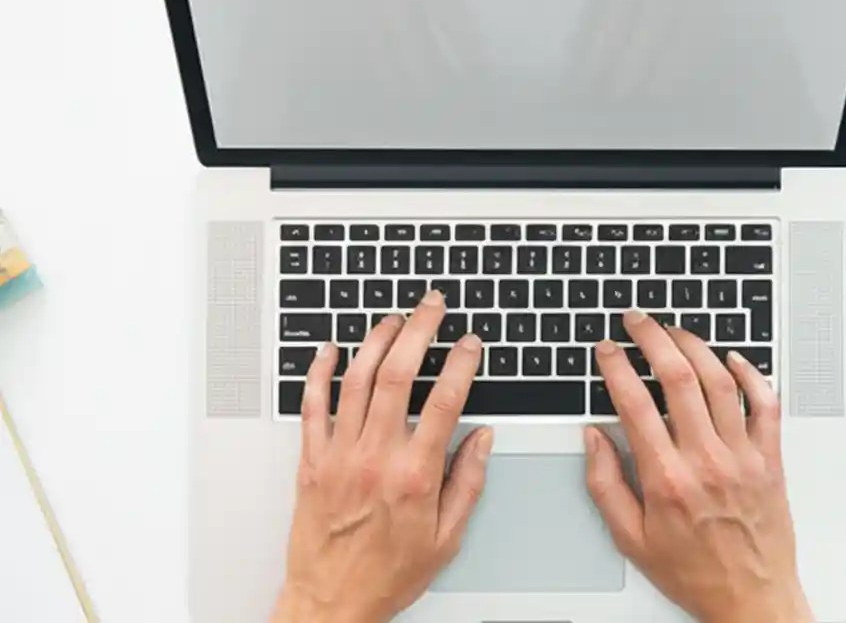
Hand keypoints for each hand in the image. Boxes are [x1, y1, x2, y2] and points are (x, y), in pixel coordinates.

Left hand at [272, 291, 491, 622]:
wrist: (331, 603)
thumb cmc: (387, 575)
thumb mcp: (447, 538)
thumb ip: (468, 482)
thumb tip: (482, 439)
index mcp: (414, 476)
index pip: (444, 401)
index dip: (461, 364)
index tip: (469, 344)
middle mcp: (374, 458)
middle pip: (396, 376)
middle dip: (418, 331)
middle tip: (431, 306)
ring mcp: (338, 456)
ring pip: (355, 381)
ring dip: (376, 341)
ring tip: (394, 319)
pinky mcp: (310, 462)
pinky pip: (311, 406)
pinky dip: (319, 372)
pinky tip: (330, 350)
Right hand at [585, 311, 812, 622]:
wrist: (751, 598)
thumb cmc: (694, 573)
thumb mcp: (630, 540)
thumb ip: (605, 484)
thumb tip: (593, 437)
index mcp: (666, 479)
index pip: (635, 404)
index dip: (616, 367)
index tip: (606, 350)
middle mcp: (706, 460)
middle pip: (678, 378)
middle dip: (652, 338)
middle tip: (637, 321)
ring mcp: (742, 456)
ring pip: (720, 381)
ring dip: (694, 346)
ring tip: (674, 331)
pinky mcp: (770, 458)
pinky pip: (765, 402)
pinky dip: (751, 373)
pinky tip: (732, 359)